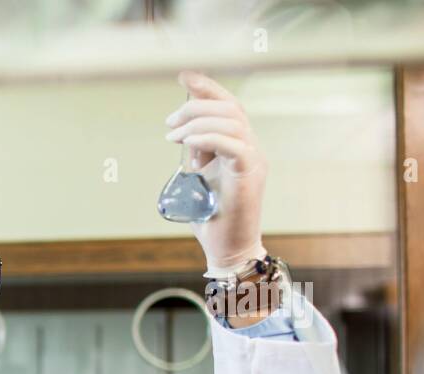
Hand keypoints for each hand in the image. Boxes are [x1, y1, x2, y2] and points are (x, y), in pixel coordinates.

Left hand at [165, 70, 267, 270]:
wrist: (227, 248)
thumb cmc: (212, 216)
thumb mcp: (199, 177)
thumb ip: (197, 154)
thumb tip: (183, 133)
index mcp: (240, 144)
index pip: (228, 105)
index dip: (208, 86)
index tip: (183, 76)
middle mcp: (251, 147)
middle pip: (229, 108)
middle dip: (196, 105)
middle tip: (169, 122)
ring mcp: (254, 160)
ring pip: (232, 122)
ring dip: (198, 122)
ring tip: (173, 135)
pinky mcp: (250, 175)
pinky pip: (234, 145)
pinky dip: (209, 138)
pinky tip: (188, 142)